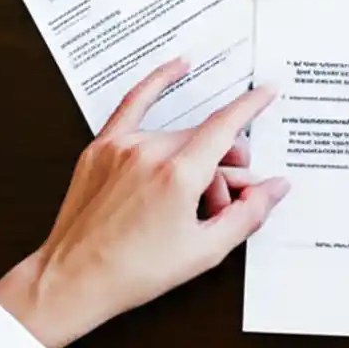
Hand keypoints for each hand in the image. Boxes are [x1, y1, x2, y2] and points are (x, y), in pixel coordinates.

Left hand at [0, 59, 288, 346]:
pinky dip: (156, 82)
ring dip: (194, 157)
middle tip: (223, 201)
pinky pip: (133, 103)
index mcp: (177, 176)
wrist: (73, 281)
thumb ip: (248, 213)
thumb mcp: (204, 251)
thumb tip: (275, 188)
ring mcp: (122, 147)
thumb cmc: (132, 271)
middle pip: (206, 140)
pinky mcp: (101, 148)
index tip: (267, 92)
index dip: (251, 106)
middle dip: (225, 166)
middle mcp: (149, 152)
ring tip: (189, 199)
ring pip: (177, 135)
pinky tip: (175, 68)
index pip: (225, 127)